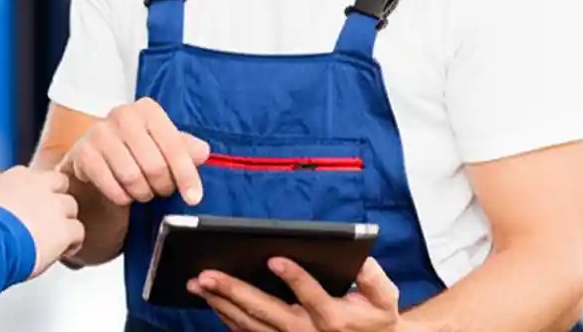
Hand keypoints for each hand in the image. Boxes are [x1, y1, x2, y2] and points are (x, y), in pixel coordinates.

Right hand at [0, 166, 84, 278]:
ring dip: (65, 222)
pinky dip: (73, 243)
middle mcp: (39, 186)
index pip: (39, 177)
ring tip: (55, 238)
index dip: (39, 192)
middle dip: (57, 202)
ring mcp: (54, 206)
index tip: (34, 205)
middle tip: (49, 220)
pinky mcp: (64, 229)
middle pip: (61, 186)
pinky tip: (63, 251)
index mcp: (18, 177)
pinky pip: (78, 232)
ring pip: (72, 208)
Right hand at [61, 98, 209, 206]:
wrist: (95, 156)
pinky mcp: (83, 153)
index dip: (186, 176)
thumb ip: (185, 148)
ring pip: (132, 178)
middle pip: (154, 166)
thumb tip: (202, 152)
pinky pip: (111, 186)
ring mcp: (100, 132)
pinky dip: (122, 197)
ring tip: (143, 190)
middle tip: (161, 189)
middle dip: (162, 186)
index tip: (194, 198)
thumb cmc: (136, 149)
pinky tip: (124, 193)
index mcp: (148, 110)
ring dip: (142, 193)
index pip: (174, 147)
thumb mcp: (163, 146)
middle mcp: (123, 115)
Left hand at [188, 257, 400, 331]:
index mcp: (335, 319)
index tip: (275, 259)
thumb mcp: (384, 297)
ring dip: (222, 303)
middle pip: (268, 312)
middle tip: (208, 274)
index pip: (314, 298)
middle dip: (236, 292)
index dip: (296, 279)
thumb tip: (360, 258)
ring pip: (251, 325)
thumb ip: (374, 277)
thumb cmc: (374, 317)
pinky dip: (227, 317)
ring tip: (198, 283)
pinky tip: (211, 300)